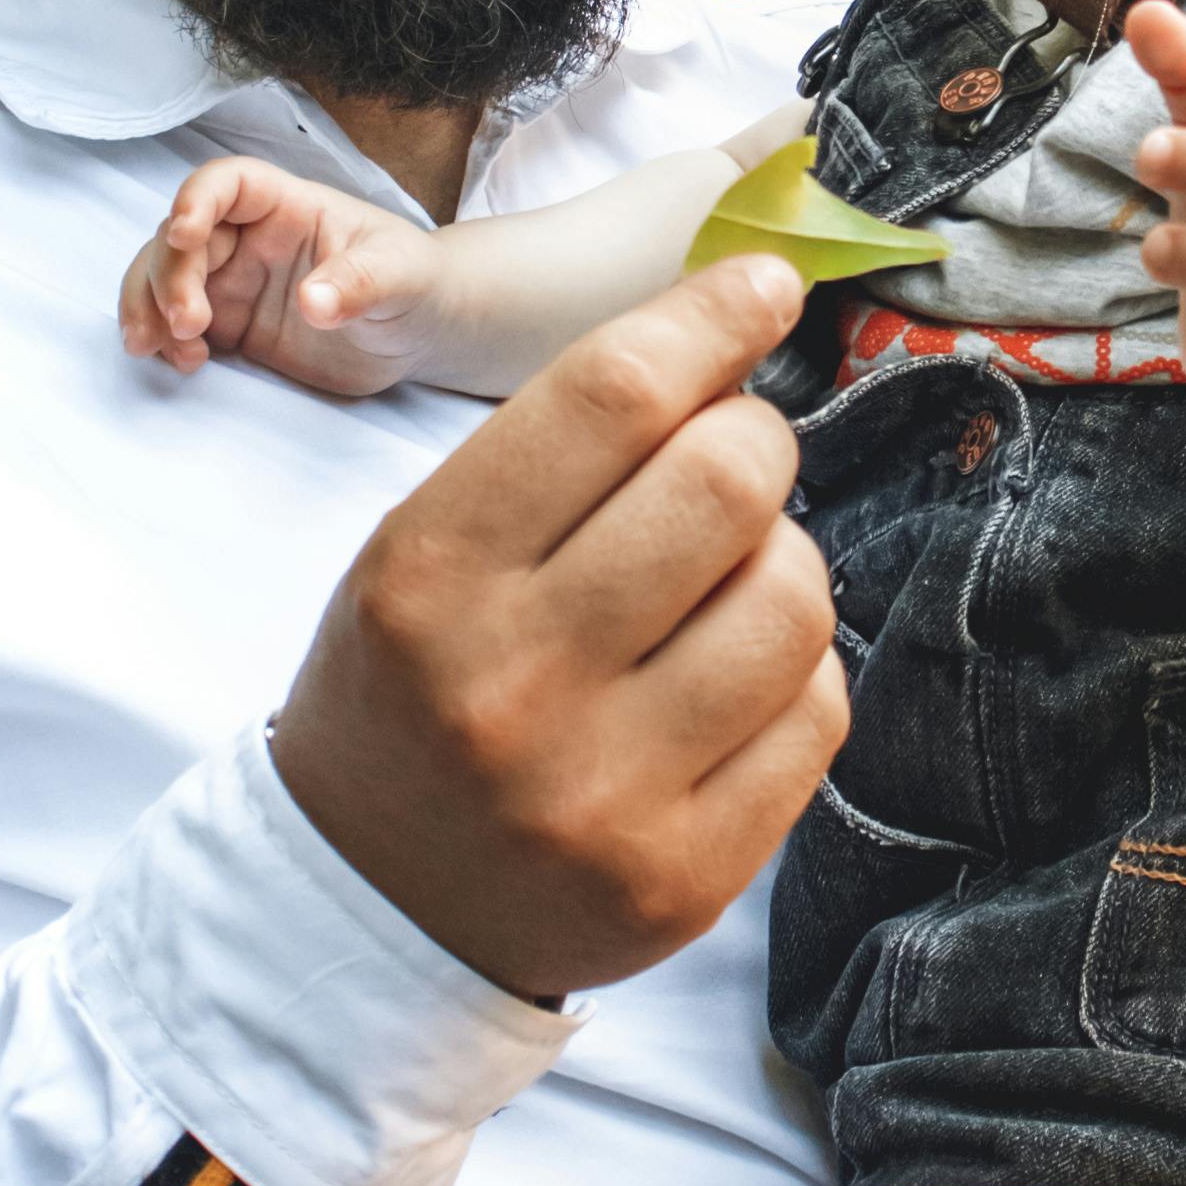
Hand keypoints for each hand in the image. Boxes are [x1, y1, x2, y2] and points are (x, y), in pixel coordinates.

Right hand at [124, 153, 437, 396]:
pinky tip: (182, 364)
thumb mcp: (401, 276)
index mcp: (288, 205)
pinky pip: (179, 327)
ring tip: (158, 349)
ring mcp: (235, 283)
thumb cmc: (415, 283)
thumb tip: (315, 302)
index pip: (228, 184)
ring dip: (148, 307)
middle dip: (168, 276)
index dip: (197, 199)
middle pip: (181, 237)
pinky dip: (165, 342)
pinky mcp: (231, 327)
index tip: (183, 234)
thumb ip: (361, 283)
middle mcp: (250, 238)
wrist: (420, 333)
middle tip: (188, 325)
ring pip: (164, 279)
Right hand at [271, 258, 843, 1001]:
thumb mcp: (428, 548)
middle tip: (731, 456)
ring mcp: (600, 793)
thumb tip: (736, 325)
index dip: (712, 315)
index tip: (764, 285)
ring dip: (781, 561)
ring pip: (796, 599)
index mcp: (430, 574)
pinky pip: (816, 715)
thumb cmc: (414, 686)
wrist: (369, 900)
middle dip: (753, 439)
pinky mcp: (681, 879)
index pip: (612, 394)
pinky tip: (729, 683)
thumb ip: (563, 448)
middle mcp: (511, 683)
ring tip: (725, 583)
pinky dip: (794, 674)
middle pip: (727, 481)